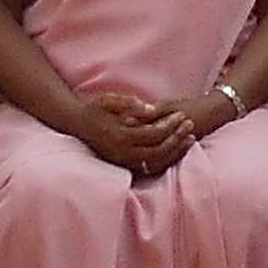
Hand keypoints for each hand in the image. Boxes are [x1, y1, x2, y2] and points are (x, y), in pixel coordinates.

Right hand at [76, 91, 198, 177]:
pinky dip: (165, 161)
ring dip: (175, 152)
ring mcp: (123, 161)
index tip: (183, 115)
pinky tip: (176, 151)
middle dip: (177, 139)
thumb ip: (128, 103)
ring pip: (156, 163)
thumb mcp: (108, 100)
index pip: (154, 133)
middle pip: (158, 151)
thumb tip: (151, 109)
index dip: (171, 125)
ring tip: (190, 140)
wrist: (76, 125)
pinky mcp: (124, 165)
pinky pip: (149, 168)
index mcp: (120, 135)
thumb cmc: (93, 109)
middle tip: (191, 126)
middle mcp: (122, 152)